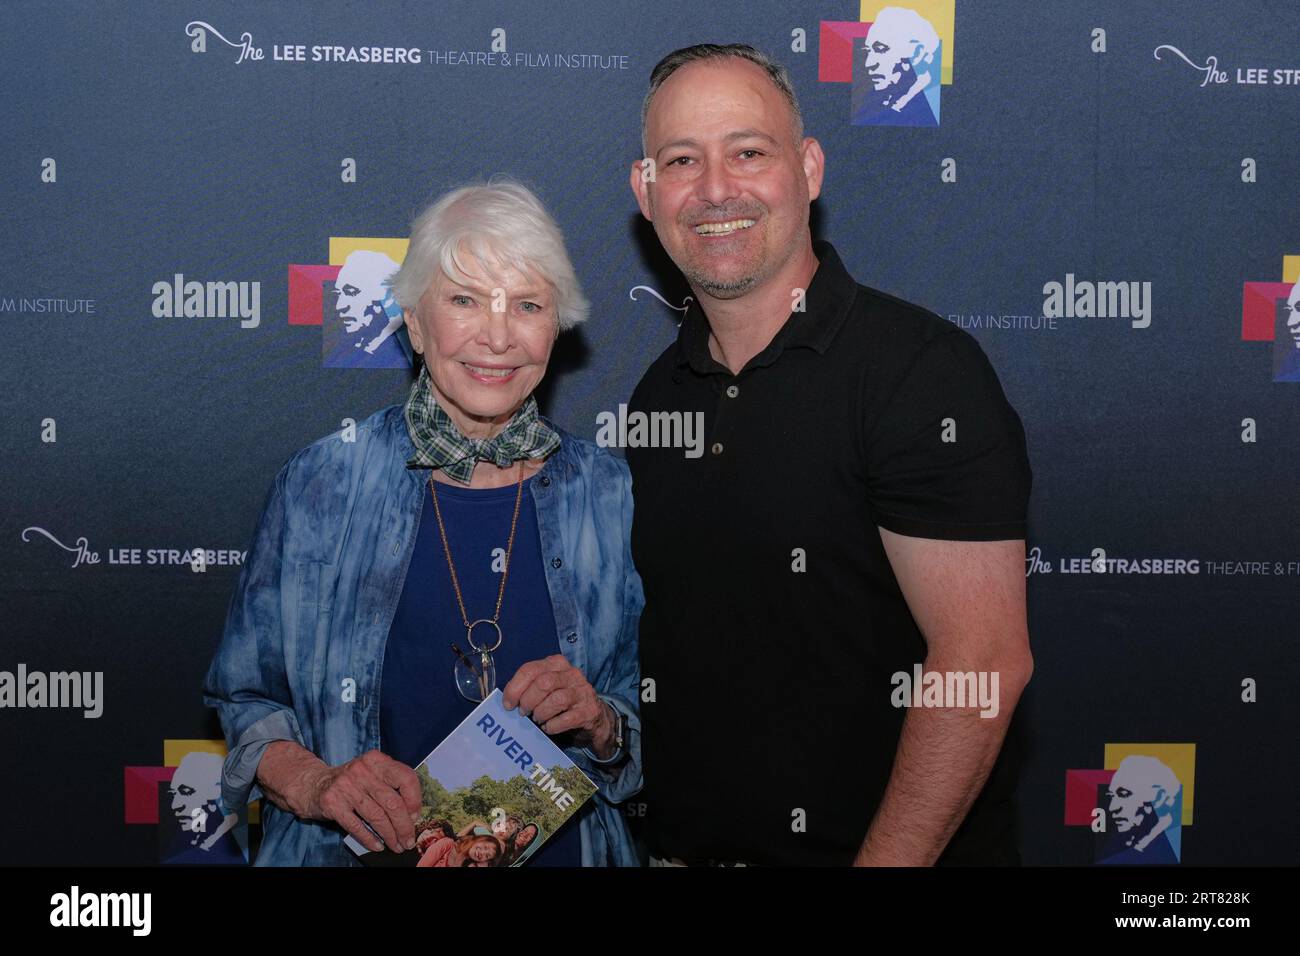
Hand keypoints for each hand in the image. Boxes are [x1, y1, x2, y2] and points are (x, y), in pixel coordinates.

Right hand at [298, 749, 421, 852]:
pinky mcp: (333, 803)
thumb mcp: (371, 772)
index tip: (415, 816)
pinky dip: (369, 839)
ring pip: (377, 816)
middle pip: (393, 802)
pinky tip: (377, 845)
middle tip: (408, 840)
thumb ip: (390, 785)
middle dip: (404, 826)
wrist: (313, 784)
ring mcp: (346, 786)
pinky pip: (356, 826)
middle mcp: (362, 770)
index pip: (406, 778)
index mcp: (376, 760)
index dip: (415, 800)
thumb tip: (412, 813)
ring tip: (396, 846)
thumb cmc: (351, 781)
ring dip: (390, 836)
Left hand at [502, 655, 613, 757]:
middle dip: (528, 700)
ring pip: (556, 700)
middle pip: (543, 683)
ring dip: (541, 713)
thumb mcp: (547, 687)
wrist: (593, 716)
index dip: (515, 688)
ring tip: (537, 719)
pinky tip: (549, 727)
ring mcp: (582, 692)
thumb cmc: (562, 701)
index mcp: (556, 664)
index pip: (530, 670)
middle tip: (523, 712)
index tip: (508, 704)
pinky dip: (552, 726)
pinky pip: (566, 719)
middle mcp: (571, 674)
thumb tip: (507, 700)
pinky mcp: (589, 710)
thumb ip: (529, 688)